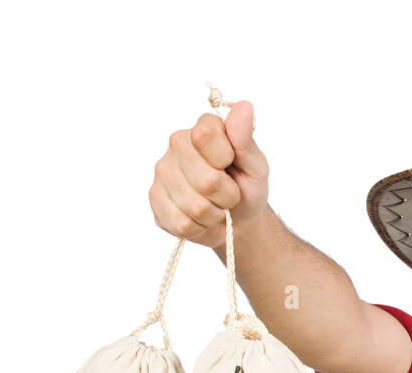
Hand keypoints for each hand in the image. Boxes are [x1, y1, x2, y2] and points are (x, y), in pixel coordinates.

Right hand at [149, 100, 269, 248]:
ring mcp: (162, 172)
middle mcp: (177, 144)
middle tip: (229, 193)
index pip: (205, 135)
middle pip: (205, 180)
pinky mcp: (155, 199)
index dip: (226, 159)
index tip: (232, 164)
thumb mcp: (256, 166)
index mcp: (203, 128)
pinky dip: (200, 227)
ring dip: (215, 214)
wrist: (237, 219)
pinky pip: (181, 223)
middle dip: (227, 195)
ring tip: (216, 206)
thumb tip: (244, 106)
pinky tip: (201, 218)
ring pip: (194, 205)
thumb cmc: (246, 186)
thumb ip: (246, 140)